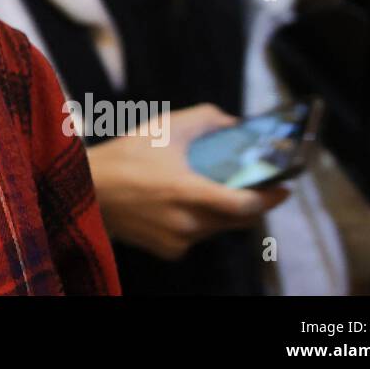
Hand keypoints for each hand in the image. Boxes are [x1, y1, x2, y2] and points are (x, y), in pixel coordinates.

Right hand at [86, 103, 289, 259]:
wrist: (86, 187)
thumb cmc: (125, 155)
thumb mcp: (164, 126)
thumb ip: (205, 118)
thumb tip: (232, 123)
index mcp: (190, 193)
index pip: (245, 205)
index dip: (270, 197)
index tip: (283, 186)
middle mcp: (188, 223)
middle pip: (236, 220)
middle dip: (248, 203)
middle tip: (250, 185)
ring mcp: (178, 240)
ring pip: (216, 228)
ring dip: (220, 211)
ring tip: (208, 188)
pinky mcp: (167, 250)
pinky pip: (195, 237)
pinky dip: (196, 222)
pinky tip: (179, 204)